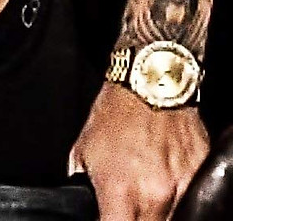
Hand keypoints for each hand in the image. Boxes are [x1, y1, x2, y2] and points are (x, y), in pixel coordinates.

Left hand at [70, 83, 208, 220]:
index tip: (111, 217)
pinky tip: (168, 182)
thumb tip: (88, 206)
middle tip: (130, 207)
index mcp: (120, 190)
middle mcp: (154, 193)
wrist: (150, 77)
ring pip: (175, 220)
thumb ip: (86, 187)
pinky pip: (194, 200)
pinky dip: (181, 197)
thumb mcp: (84, 150)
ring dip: (160, 213)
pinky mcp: (202, 175)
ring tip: (148, 192)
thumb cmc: (115, 109)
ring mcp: (182, 186)